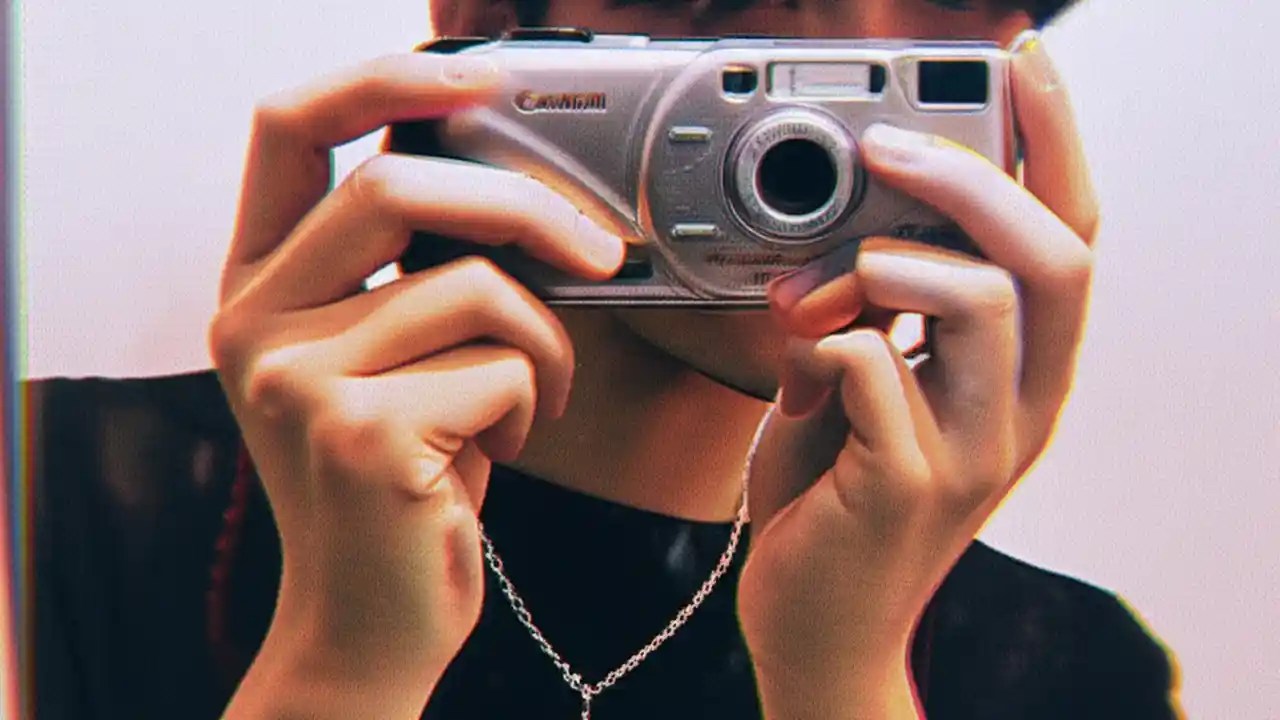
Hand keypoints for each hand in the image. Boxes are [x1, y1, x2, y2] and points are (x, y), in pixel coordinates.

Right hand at [208, 54, 624, 716]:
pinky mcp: (360, 433)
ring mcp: (295, 377)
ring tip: (529, 399)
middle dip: (526, 209)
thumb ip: (404, 273)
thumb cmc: (399, 481)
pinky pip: (501, 363)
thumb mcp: (381, 361)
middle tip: (601, 255)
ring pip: (473, 287)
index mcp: (257, 286)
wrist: (370, 621)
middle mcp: (252, 322)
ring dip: (543, 343)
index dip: (379, 79)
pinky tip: (500, 446)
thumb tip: (519, 188)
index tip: (477, 80)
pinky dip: (532, 399)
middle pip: (399, 186)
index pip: (287, 128)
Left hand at [737, 38, 1097, 717]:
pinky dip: (825, 339)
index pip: (1069, 242)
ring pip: (984, 301)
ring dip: (886, 261)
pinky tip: (797, 367)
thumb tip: (841, 254)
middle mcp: (1020, 411)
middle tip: (888, 149)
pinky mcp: (906, 484)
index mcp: (1021, 379)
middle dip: (973, 179)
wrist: (816, 627)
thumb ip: (870, 324)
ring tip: (813, 294)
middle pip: (1056, 258)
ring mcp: (973, 451)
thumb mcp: (864, 394)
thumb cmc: (834, 502)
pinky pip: (876, 368)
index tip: (1023, 65)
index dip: (1056, 146)